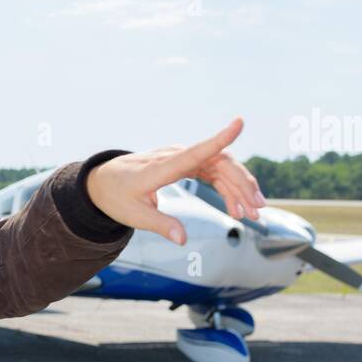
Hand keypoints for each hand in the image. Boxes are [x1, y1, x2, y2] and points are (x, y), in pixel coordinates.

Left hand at [85, 118, 264, 245]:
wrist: (103, 182)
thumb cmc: (117, 197)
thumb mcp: (135, 216)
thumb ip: (160, 225)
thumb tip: (182, 239)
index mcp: (162, 167)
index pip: (196, 151)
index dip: (219, 139)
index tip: (239, 123)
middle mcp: (176, 157)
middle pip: (219, 163)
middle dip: (242, 186)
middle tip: (257, 211)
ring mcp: (182, 158)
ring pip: (221, 168)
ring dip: (239, 189)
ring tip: (253, 214)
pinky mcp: (185, 164)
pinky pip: (213, 172)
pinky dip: (228, 189)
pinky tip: (236, 208)